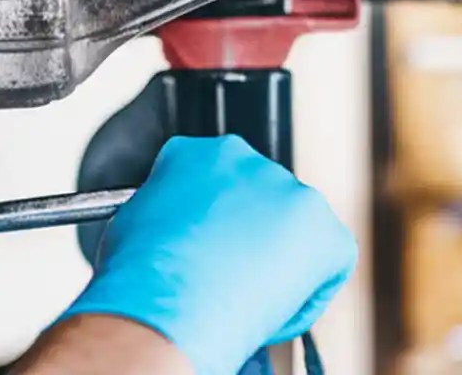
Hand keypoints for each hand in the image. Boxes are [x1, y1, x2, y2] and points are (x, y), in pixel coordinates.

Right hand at [61, 135, 356, 374]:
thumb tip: (172, 228)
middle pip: (260, 198)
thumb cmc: (143, 271)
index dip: (211, 218)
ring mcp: (291, 193)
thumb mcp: (134, 219)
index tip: (207, 242)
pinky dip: (307, 293)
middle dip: (250, 233)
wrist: (168, 300)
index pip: (216, 179)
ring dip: (279, 259)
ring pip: (296, 229)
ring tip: (248, 295)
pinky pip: (327, 264)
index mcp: (198, 152)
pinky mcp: (327, 232)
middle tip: (232, 272)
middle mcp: (248, 161)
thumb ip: (166, 209)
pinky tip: (274, 309)